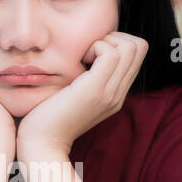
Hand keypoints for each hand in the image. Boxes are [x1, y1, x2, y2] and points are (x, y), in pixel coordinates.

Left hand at [15, 31, 147, 157]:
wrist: (42, 144)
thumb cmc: (48, 116)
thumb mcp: (74, 93)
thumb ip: (86, 77)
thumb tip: (85, 52)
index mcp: (116, 93)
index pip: (137, 53)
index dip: (116, 42)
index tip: (91, 54)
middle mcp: (119, 93)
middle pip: (140, 46)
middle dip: (113, 38)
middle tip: (88, 53)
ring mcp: (110, 92)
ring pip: (130, 47)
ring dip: (104, 42)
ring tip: (83, 59)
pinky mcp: (95, 91)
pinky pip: (111, 54)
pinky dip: (95, 47)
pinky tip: (78, 63)